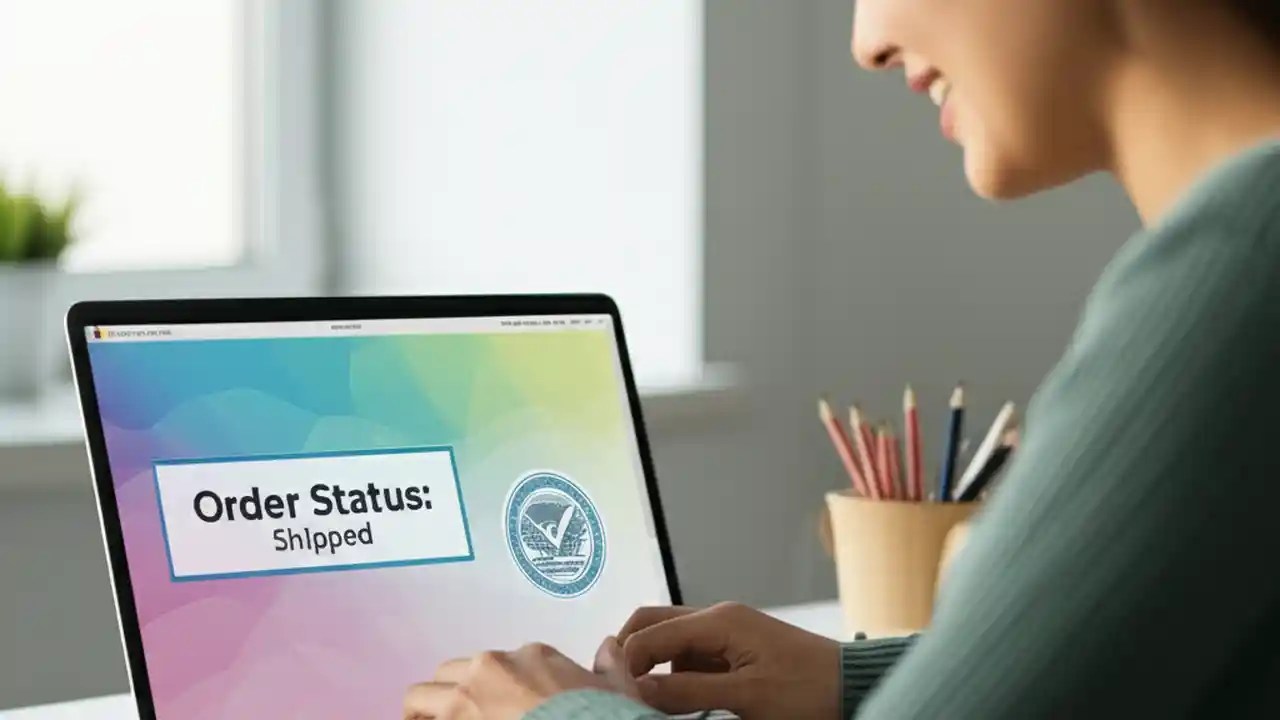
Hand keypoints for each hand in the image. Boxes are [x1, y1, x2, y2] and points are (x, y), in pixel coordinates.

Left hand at [403, 638, 640, 719]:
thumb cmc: (599, 713)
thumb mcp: (618, 688)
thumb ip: (609, 667)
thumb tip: (610, 647)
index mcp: (529, 657)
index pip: (497, 665)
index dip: (496, 687)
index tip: (503, 705)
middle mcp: (490, 668)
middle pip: (450, 674)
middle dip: (451, 693)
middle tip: (455, 716)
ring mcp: (463, 699)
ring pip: (418, 697)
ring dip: (422, 712)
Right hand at [619, 602, 841, 718]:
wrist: (854, 687)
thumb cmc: (809, 691)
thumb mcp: (746, 697)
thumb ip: (688, 692)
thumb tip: (637, 691)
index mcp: (719, 621)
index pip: (650, 633)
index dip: (625, 663)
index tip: (612, 694)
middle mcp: (718, 618)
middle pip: (653, 624)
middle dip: (629, 653)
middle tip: (615, 689)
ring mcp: (727, 632)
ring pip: (670, 642)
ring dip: (651, 667)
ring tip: (643, 702)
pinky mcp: (736, 649)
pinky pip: (691, 656)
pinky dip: (674, 675)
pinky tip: (673, 701)